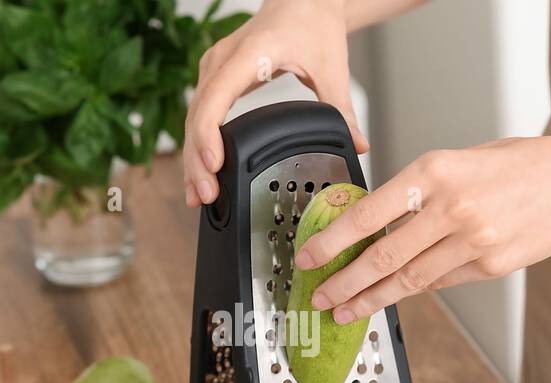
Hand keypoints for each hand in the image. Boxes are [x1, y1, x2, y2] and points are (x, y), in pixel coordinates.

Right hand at [183, 0, 368, 207]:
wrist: (302, 0)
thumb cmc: (311, 23)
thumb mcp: (332, 67)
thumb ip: (343, 109)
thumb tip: (359, 144)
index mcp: (249, 54)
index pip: (217, 96)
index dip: (210, 133)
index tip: (212, 163)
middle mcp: (223, 60)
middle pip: (198, 114)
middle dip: (197, 158)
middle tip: (205, 195)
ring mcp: (214, 69)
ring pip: (193, 117)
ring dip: (192, 157)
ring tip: (198, 195)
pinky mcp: (215, 79)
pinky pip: (199, 114)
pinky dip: (197, 144)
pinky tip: (200, 172)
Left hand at [295, 132, 550, 322]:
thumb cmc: (520, 163)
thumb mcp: (459, 161)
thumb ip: (418, 191)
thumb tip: (374, 222)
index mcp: (435, 172)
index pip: (368, 214)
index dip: (333, 242)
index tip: (309, 257)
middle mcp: (452, 208)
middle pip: (382, 256)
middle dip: (343, 281)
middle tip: (318, 295)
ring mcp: (474, 241)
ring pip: (408, 279)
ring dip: (371, 298)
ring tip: (345, 309)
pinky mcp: (492, 266)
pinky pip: (441, 283)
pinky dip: (413, 289)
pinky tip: (392, 296)